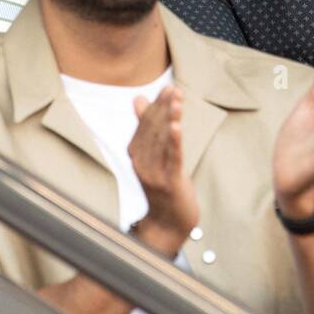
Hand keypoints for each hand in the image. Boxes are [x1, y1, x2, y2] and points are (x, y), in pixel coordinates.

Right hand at [129, 86, 197, 243]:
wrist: (167, 224)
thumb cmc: (162, 185)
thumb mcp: (153, 154)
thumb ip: (146, 127)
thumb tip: (138, 99)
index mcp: (136, 154)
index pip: (145, 125)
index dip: (156, 106)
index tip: (167, 89)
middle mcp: (142, 162)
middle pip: (153, 130)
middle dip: (163, 108)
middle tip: (173, 90)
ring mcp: (155, 173)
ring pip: (162, 141)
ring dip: (170, 118)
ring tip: (176, 100)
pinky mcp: (170, 183)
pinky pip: (172, 159)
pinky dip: (174, 141)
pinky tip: (177, 126)